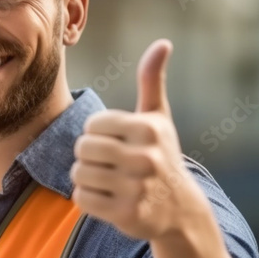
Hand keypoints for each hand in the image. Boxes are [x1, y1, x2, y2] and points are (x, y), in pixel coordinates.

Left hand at [70, 39, 207, 241]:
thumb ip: (152, 81)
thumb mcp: (159, 118)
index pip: (92, 125)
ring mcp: (136, 188)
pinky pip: (81, 199)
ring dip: (86, 178)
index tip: (114, 143)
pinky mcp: (126, 214)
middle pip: (82, 148)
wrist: (179, 210)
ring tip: (106, 180)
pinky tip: (106, 198)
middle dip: (88, 156)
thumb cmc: (162, 156)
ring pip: (79, 174)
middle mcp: (144, 158)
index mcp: (148, 129)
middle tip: (106, 164)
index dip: (96, 134)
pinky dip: (87, 199)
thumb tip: (162, 43)